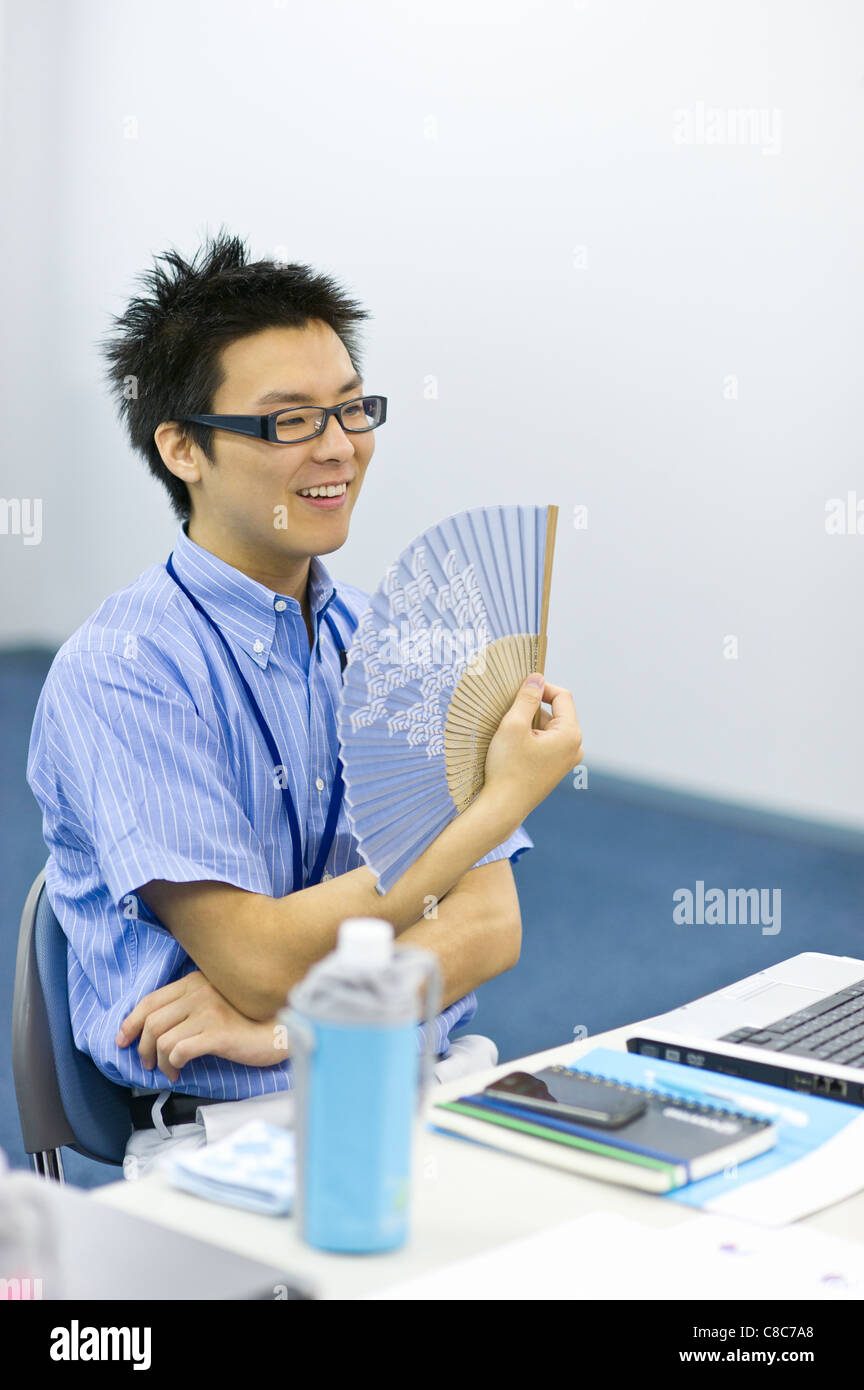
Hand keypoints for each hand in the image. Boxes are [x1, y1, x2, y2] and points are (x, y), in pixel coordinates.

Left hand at [115, 971, 289, 1082]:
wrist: (279, 1031)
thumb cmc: (246, 1021)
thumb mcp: (214, 1004)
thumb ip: (188, 1006)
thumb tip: (152, 1029)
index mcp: (195, 981)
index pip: (150, 1000)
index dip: (130, 1022)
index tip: (122, 1039)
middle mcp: (200, 991)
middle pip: (152, 1021)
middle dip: (142, 1047)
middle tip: (147, 1064)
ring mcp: (209, 1011)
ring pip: (163, 1039)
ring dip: (160, 1061)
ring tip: (170, 1072)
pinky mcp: (218, 1032)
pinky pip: (179, 1051)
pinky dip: (173, 1065)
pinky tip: (181, 1072)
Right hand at [482, 674, 582, 827]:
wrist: (503, 808)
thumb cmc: (508, 768)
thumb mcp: (513, 726)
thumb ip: (526, 698)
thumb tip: (537, 677)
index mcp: (571, 734)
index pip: (562, 696)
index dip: (541, 688)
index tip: (519, 689)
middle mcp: (575, 747)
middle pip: (555, 712)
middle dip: (531, 710)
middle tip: (508, 717)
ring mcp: (566, 760)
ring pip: (548, 728)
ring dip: (529, 725)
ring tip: (508, 737)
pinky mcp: (555, 769)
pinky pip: (546, 744)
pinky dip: (530, 739)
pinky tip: (513, 749)